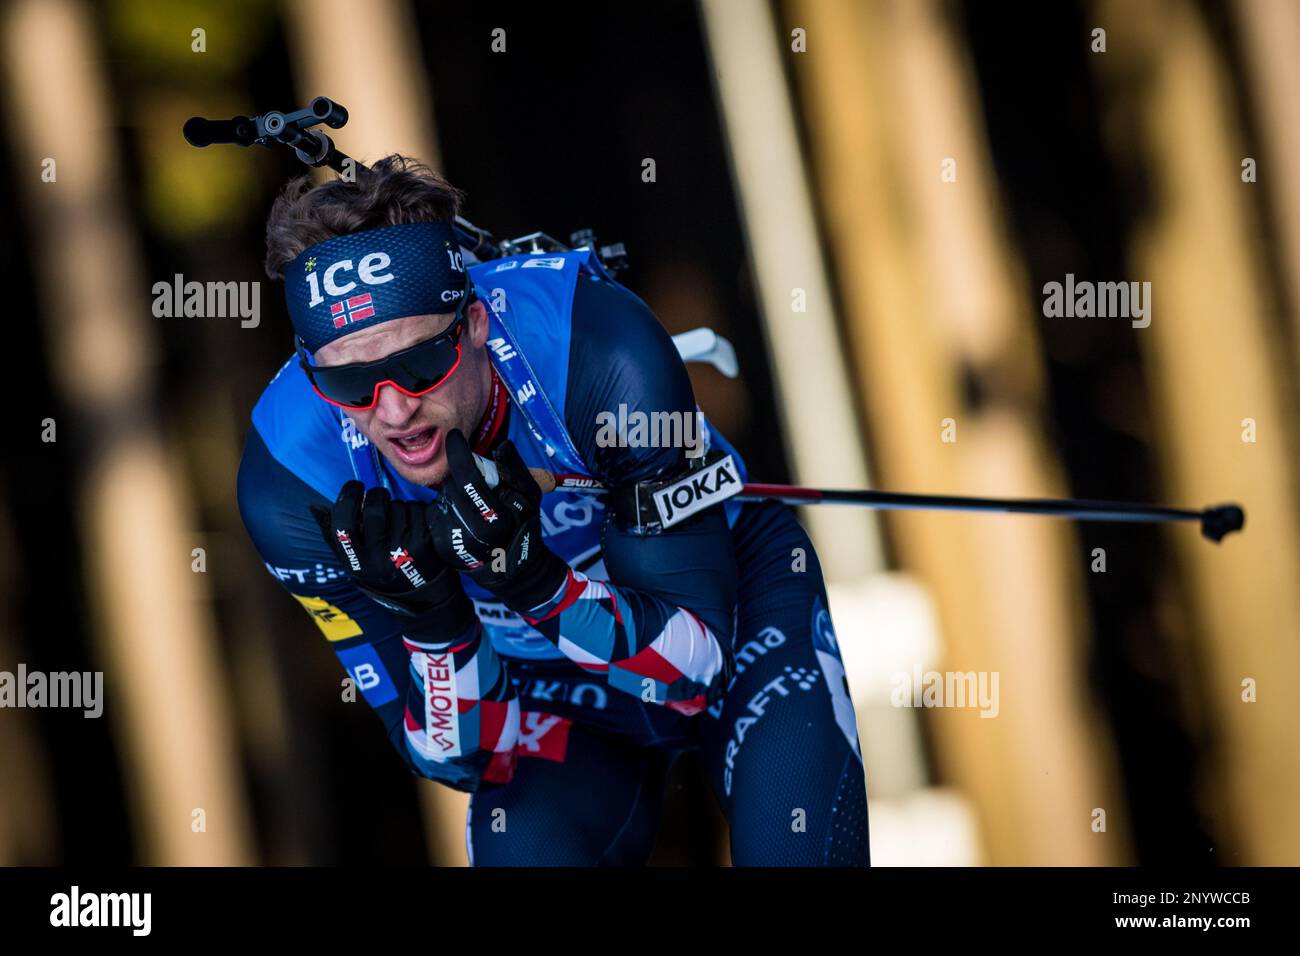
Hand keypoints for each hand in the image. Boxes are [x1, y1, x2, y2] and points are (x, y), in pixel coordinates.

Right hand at [311, 482, 472, 629]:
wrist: (421, 597)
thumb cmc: (380, 571)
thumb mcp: (353, 561)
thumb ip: (333, 536)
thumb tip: (315, 506)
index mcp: (356, 562)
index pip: (344, 524)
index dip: (348, 497)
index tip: (355, 487)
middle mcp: (379, 558)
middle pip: (375, 509)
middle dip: (377, 495)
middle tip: (379, 497)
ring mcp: (405, 551)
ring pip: (399, 506)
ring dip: (398, 505)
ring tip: (398, 519)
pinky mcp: (427, 544)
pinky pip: (418, 510)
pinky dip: (416, 510)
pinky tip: (414, 522)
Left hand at [429, 429, 568, 612]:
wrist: (512, 570)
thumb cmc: (524, 529)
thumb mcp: (531, 496)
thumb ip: (517, 469)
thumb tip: (502, 445)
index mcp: (493, 518)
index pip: (468, 477)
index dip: (459, 452)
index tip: (454, 435)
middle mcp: (468, 532)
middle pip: (454, 486)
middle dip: (462, 477)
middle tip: (478, 480)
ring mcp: (451, 542)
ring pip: (444, 500)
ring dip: (456, 493)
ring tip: (474, 503)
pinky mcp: (441, 547)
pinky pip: (439, 515)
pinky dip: (450, 508)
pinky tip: (463, 515)